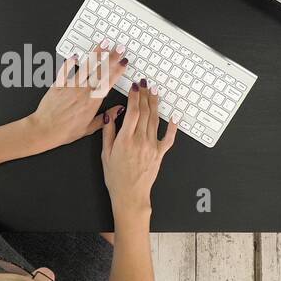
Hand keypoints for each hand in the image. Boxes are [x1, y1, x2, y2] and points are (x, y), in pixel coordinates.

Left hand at [26, 40, 128, 150]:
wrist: (44, 129)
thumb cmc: (65, 131)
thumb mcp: (89, 128)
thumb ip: (105, 118)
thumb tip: (118, 110)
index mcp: (92, 102)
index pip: (109, 82)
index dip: (118, 71)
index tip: (124, 62)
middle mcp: (83, 91)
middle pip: (100, 71)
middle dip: (111, 58)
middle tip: (119, 48)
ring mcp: (70, 86)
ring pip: (86, 67)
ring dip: (95, 54)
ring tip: (103, 44)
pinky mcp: (58, 84)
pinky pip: (65, 70)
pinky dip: (70, 62)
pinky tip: (75, 55)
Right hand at [100, 75, 177, 217]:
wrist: (130, 195)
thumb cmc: (116, 177)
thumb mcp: (105, 154)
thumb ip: (108, 133)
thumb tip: (111, 115)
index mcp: (125, 139)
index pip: (133, 111)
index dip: (134, 96)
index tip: (134, 87)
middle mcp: (140, 140)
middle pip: (145, 112)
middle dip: (144, 95)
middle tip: (144, 84)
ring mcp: (152, 146)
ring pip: (155, 120)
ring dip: (155, 104)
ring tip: (154, 92)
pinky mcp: (159, 153)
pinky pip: (168, 137)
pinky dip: (172, 126)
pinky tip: (174, 116)